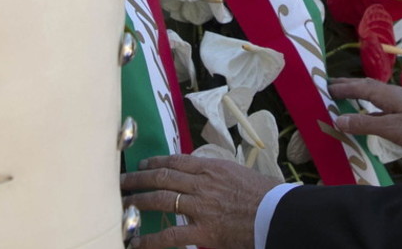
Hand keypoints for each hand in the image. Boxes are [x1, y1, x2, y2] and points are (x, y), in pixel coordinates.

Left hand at [121, 154, 281, 248]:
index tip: (144, 163)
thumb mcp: (242, 175)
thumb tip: (208, 177)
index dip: (157, 161)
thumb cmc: (268, 195)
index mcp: (214, 168)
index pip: (177, 160)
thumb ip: (221, 175)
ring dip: (138, 201)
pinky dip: (150, 240)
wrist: (279, 214)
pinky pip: (170, 235)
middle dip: (139, 178)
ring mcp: (201, 207)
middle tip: (122, 181)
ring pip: (161, 199)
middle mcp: (203, 184)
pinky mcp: (203, 231)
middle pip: (163, 176)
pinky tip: (135, 242)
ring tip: (123, 204)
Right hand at [329, 77, 401, 156]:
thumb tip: (338, 119)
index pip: (360, 86)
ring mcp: (400, 103)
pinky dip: (368, 109)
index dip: (342, 87)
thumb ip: (364, 124)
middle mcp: (393, 94)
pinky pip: (380, 107)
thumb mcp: (390, 128)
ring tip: (344, 97)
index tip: (324, 87)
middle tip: (330, 86)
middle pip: (366, 86)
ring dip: (358, 95)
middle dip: (348, 85)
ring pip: (374, 95)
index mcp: (388, 93)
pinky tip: (366, 117)